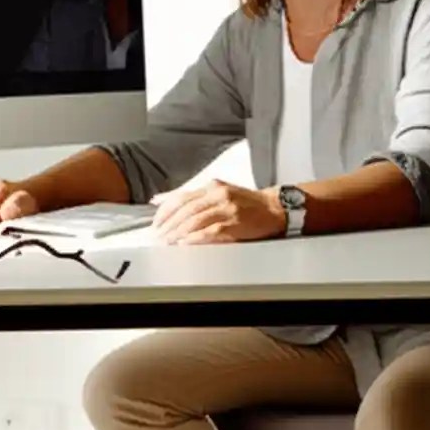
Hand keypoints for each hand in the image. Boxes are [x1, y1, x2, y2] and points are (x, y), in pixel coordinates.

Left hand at [151, 179, 285, 244]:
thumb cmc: (245, 202)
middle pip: (186, 209)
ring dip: (178, 232)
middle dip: (169, 224)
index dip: (165, 211)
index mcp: (211, 187)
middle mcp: (218, 195)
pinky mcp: (235, 224)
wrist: (275, 208)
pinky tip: (185, 243)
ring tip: (167, 241)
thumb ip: (190, 197)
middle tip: (158, 235)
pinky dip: (195, 237)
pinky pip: (211, 231)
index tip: (155, 222)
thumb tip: (159, 200)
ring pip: (195, 220)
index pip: (181, 197)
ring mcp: (227, 209)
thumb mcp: (217, 192)